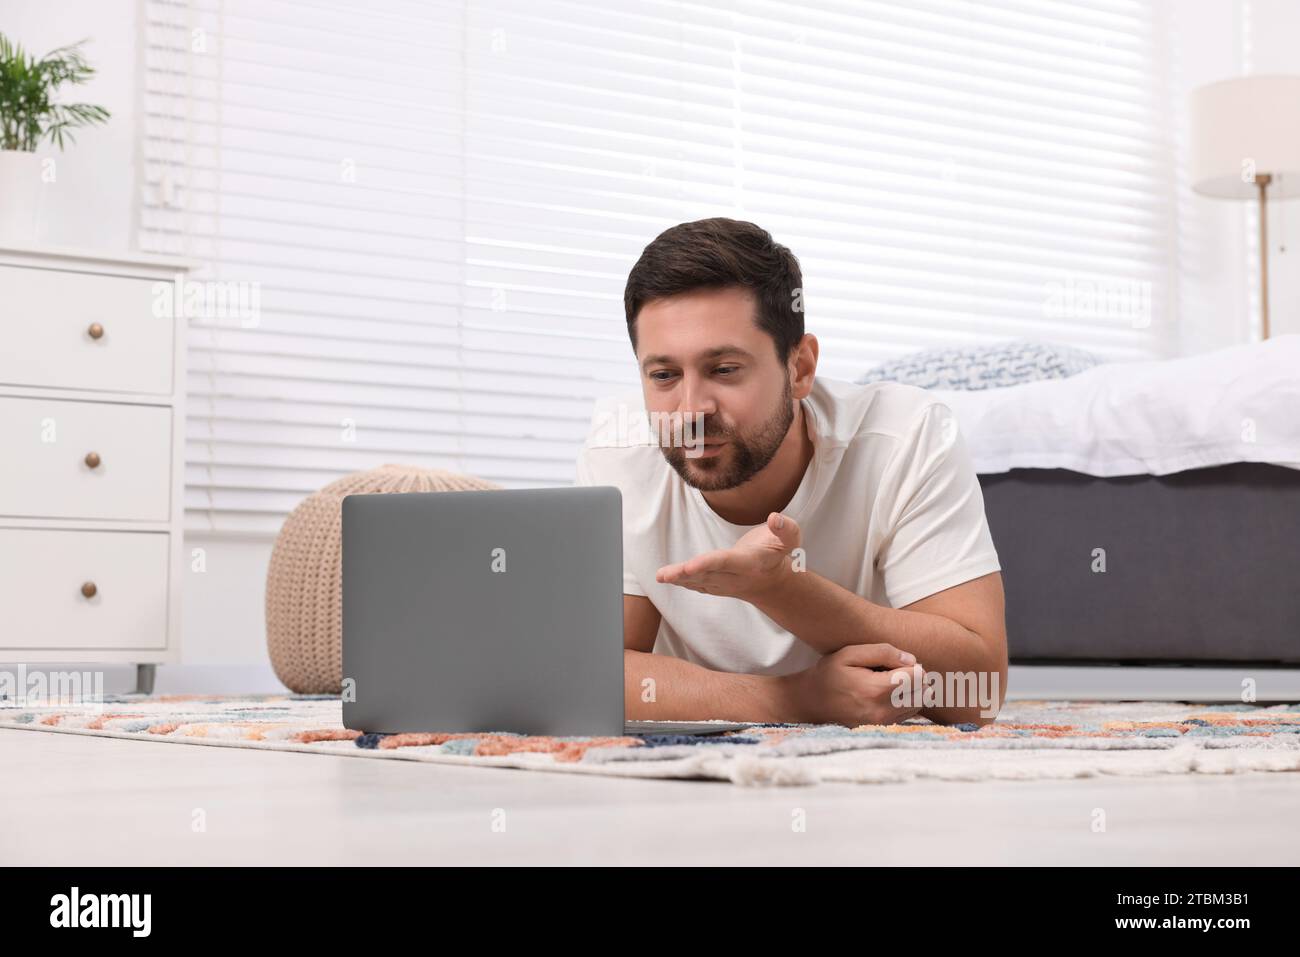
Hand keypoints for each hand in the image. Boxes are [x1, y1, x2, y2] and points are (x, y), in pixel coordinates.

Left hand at [655, 511, 800, 600]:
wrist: (774, 583)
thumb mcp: (791, 539)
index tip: (690, 565)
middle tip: (663, 575)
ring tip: (660, 576)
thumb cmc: (779, 553)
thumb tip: (775, 517)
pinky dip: (683, 581)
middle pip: (707, 574)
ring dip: (678, 579)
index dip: (707, 564)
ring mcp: (725, 584)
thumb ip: (785, 528)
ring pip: (699, 582)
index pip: (726, 562)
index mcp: (750, 563)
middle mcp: (735, 576)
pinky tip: (667, 578)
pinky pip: (698, 585)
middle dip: (685, 574)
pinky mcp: (717, 586)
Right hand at [780, 643, 924, 726]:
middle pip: (922, 692)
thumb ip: (883, 652)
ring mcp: (882, 723)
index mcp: (875, 690)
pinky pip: (908, 715)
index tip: (898, 662)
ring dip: (912, 691)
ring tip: (892, 682)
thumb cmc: (829, 674)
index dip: (913, 665)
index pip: (917, 677)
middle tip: (899, 670)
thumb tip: (911, 660)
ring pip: (918, 705)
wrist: (810, 702)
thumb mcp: (850, 653)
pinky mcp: (881, 729)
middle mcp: (882, 711)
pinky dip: (906, 702)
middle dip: (916, 678)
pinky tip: (889, 693)